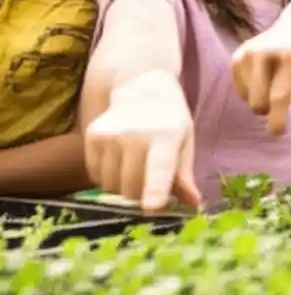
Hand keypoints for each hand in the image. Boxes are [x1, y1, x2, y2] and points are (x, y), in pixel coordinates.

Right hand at [84, 69, 198, 210]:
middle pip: (131, 188)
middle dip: (140, 195)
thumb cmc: (168, 120)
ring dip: (122, 187)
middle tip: (148, 182)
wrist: (140, 87)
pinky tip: (118, 161)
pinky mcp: (92, 136)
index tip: (152, 207)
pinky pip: (95, 176)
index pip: (160, 167)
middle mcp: (135, 135)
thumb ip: (184, 175)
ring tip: (134, 167)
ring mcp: (110, 135)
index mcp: (166, 136)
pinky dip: (107, 178)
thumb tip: (194, 204)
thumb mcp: (184, 142)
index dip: (155, 190)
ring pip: (111, 186)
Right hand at [230, 0, 290, 134]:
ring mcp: (248, 52)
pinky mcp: (239, 54)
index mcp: (289, 54)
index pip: (279, 96)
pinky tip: (268, 81)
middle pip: (260, 101)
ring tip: (281, 86)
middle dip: (272, 114)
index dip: (277, 119)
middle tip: (284, 110)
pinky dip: (253, 92)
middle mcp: (263, 51)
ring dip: (264, 102)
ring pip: (249, 98)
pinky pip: (240, 89)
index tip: (277, 133)